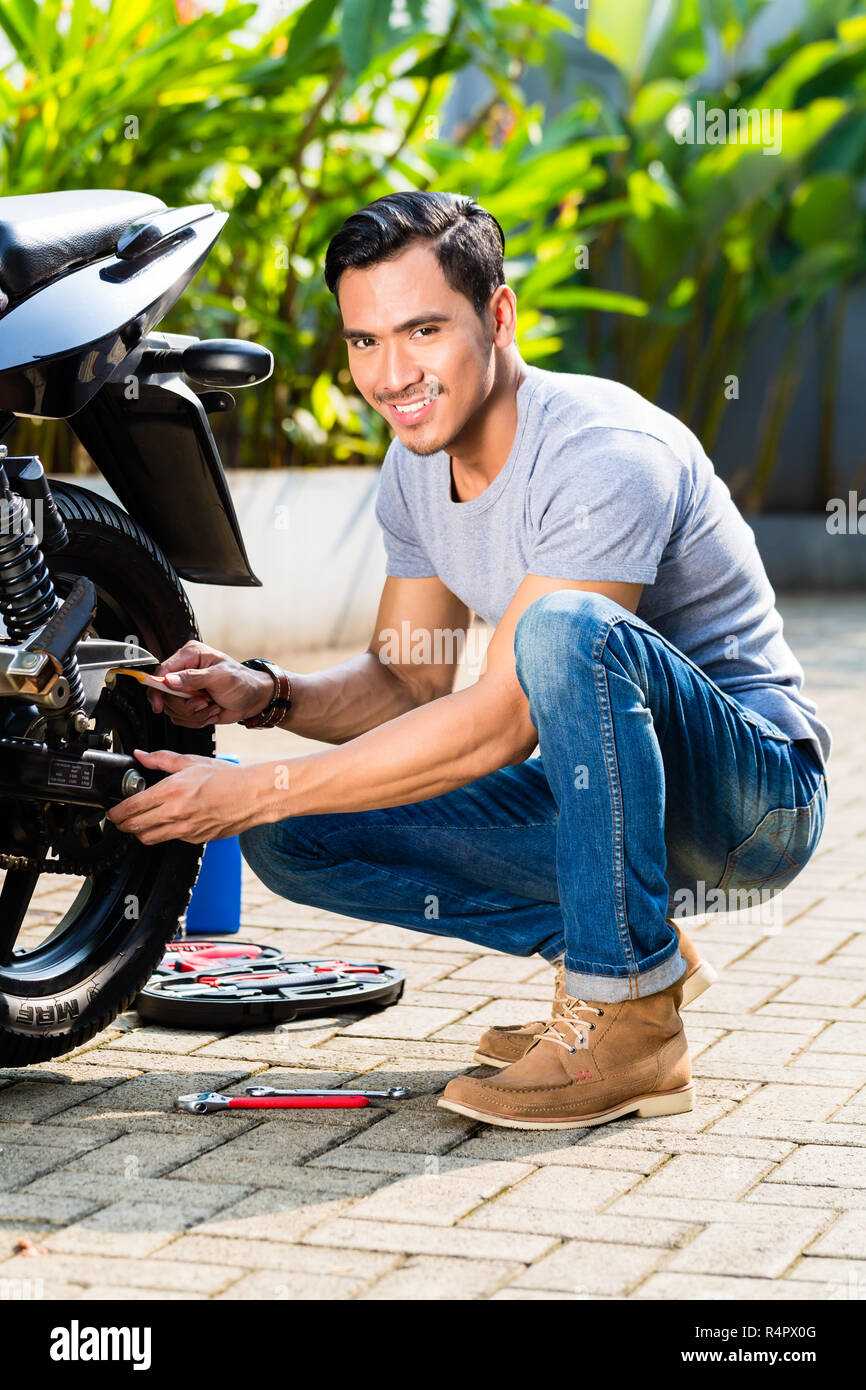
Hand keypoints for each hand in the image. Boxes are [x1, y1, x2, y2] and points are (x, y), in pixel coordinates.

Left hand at [106, 748, 268, 843]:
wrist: (253, 795)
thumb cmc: (227, 778)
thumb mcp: (191, 761)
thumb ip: (161, 759)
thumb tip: (141, 755)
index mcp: (171, 791)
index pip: (132, 807)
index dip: (116, 812)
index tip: (112, 812)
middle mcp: (175, 813)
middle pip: (135, 827)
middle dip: (122, 825)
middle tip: (120, 819)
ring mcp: (185, 829)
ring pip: (149, 839)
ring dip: (139, 833)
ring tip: (139, 824)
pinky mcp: (195, 839)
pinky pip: (171, 839)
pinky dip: (164, 833)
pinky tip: (168, 822)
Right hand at [144, 640, 274, 727]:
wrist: (254, 699)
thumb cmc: (242, 682)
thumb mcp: (220, 677)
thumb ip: (193, 678)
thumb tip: (169, 680)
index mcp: (190, 656)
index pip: (162, 671)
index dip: (157, 688)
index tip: (158, 704)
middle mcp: (185, 671)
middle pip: (165, 695)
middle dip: (186, 705)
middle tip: (205, 701)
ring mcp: (186, 689)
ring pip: (173, 710)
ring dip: (195, 714)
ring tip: (212, 705)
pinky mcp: (189, 704)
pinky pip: (182, 719)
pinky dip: (198, 720)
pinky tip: (211, 711)